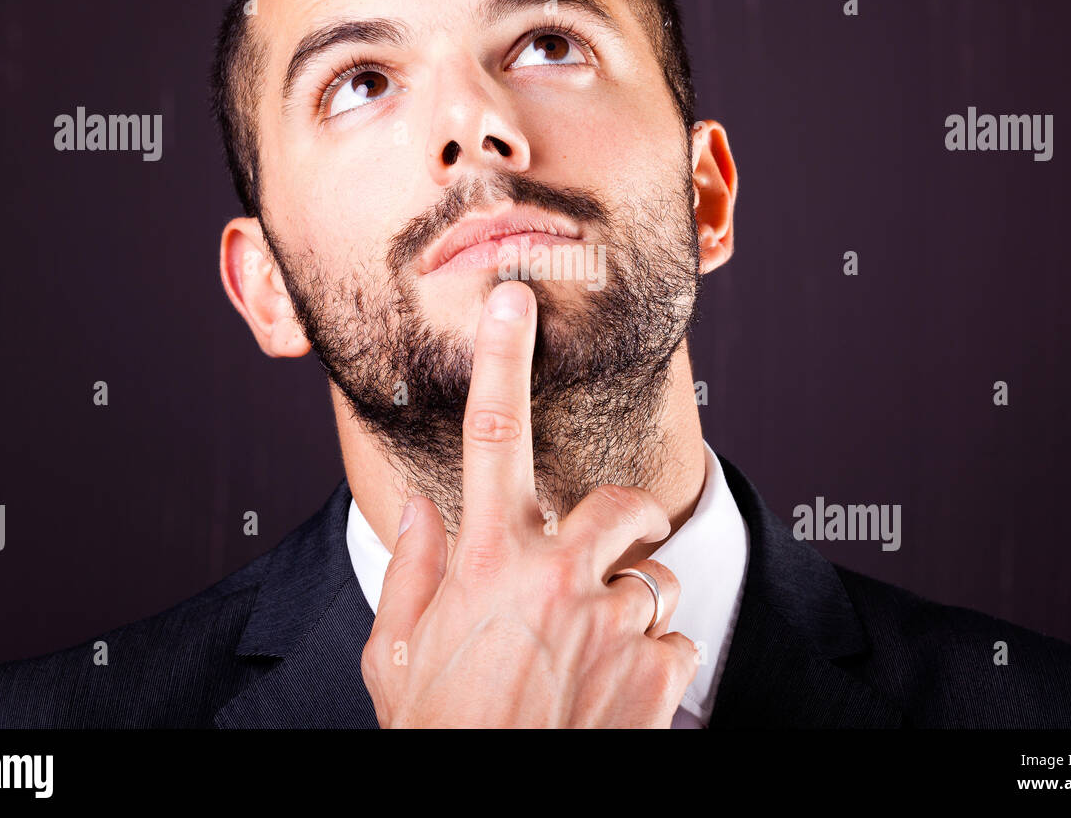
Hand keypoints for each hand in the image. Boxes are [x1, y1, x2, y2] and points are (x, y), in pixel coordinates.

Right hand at [361, 280, 697, 727]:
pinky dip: (651, 669)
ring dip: (627, 614)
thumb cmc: (437, 734)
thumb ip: (414, 571)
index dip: (502, 361)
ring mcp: (612, 621)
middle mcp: (556, 576)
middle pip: (620, 504)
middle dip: (622, 523)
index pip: (491, 438)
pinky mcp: (659, 671)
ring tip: (587, 669)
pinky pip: (673, 643)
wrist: (488, 811)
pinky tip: (609, 705)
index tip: (512, 303)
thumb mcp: (397, 654)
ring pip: (651, 582)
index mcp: (486, 561)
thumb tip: (422, 512)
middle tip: (603, 561)